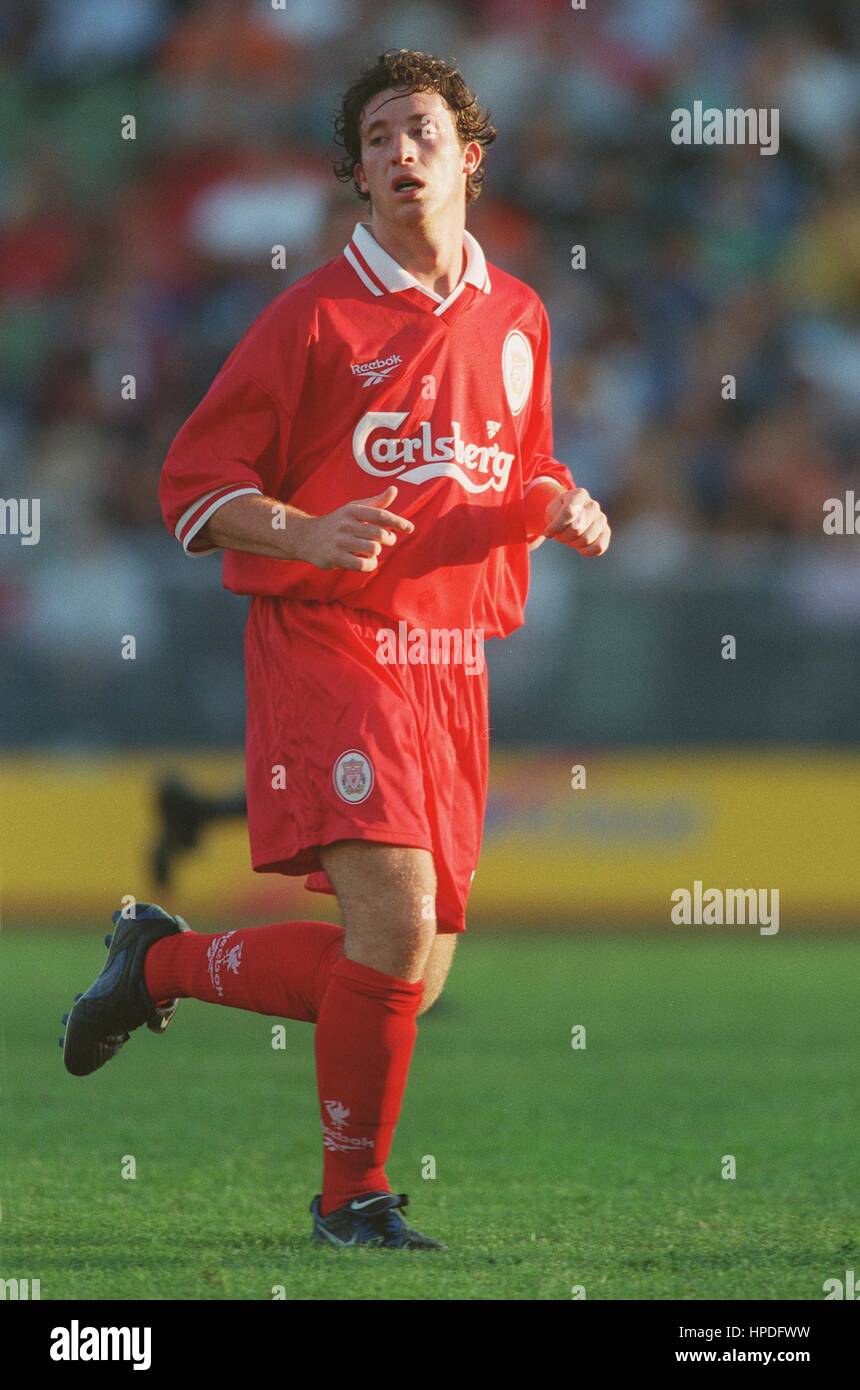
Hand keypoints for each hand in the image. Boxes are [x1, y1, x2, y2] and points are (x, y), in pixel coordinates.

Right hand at [297, 485, 413, 571]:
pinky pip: (361, 564)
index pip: (381, 515)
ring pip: (372, 549)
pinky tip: (367, 562)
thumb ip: (375, 502)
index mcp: (352, 510)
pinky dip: (369, 565)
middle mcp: (346, 524)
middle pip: (380, 534)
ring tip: (372, 551)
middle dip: (388, 539)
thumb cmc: (336, 523)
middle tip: (386, 540)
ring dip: (377, 553)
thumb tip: (394, 490)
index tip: (410, 528)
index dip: (398, 522)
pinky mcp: (335, 557)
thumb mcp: (353, 509)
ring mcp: (339, 541)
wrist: (306, 537)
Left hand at [544, 486, 610, 556]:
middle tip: (559, 535)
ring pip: (586, 539)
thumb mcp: (551, 511)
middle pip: (577, 528)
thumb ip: (555, 517)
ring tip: (569, 538)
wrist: (570, 515)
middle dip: (563, 536)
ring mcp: (601, 518)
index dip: (555, 527)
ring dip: (572, 543)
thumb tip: (564, 530)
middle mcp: (593, 505)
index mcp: (579, 494)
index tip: (547, 533)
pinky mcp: (606, 532)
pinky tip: (580, 547)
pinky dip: (586, 551)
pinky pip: (599, 547)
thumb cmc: (559, 512)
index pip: (568, 513)